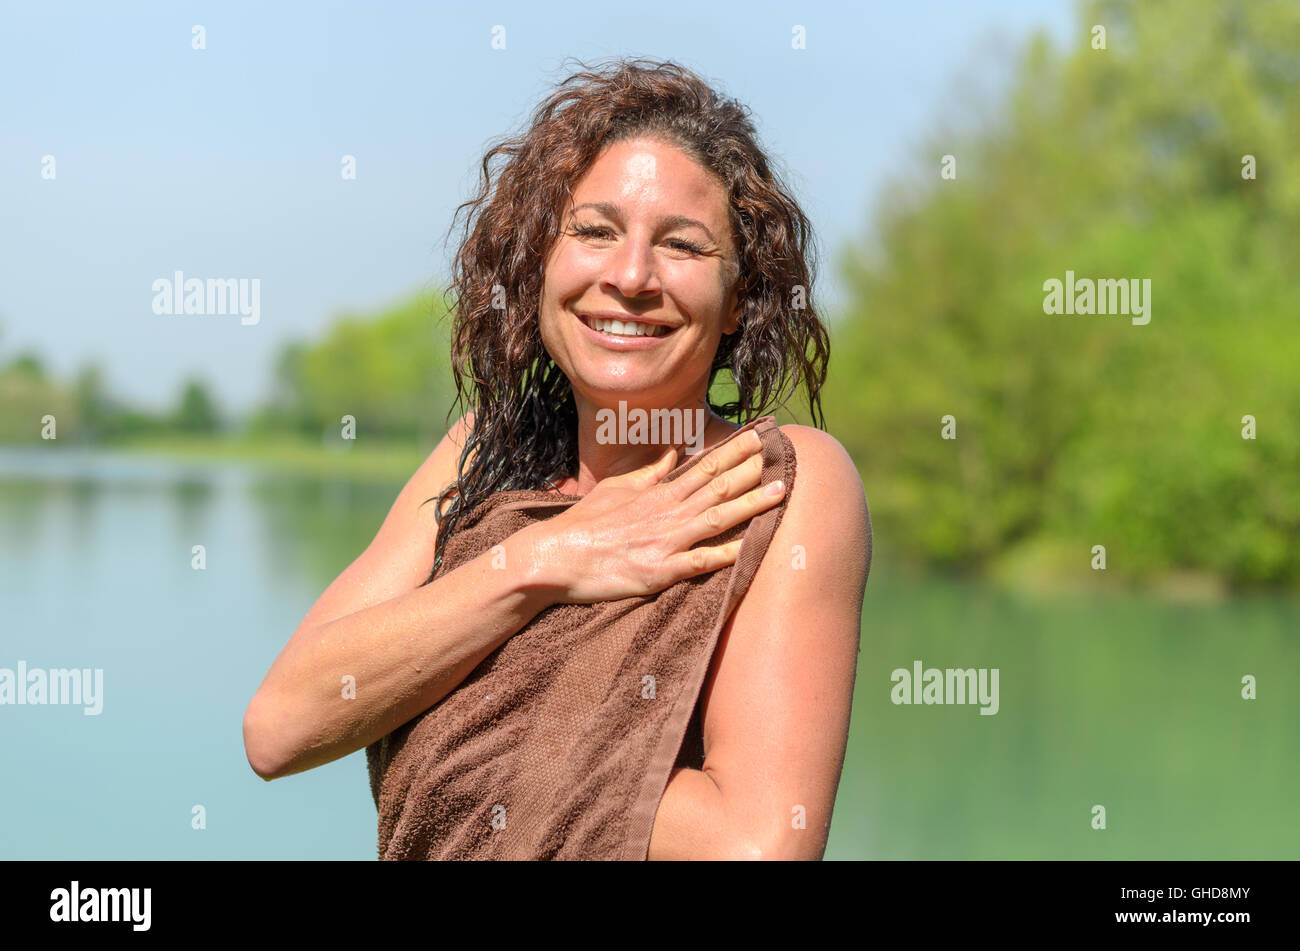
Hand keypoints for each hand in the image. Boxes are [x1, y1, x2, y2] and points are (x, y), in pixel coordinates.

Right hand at [520, 429, 784, 603]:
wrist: (556, 557)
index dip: (735, 452)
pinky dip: (727, 554)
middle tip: (781, 451)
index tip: (760, 436)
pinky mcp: (660, 571)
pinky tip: (752, 546)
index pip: (704, 467)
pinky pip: (700, 562)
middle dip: (752, 469)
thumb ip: (649, 472)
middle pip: (718, 487)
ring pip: (718, 518)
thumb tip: (673, 452)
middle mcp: (668, 513)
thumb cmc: (585, 524)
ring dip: (751, 504)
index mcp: (658, 493)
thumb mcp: (616, 488)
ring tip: (781, 490)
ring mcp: (666, 541)